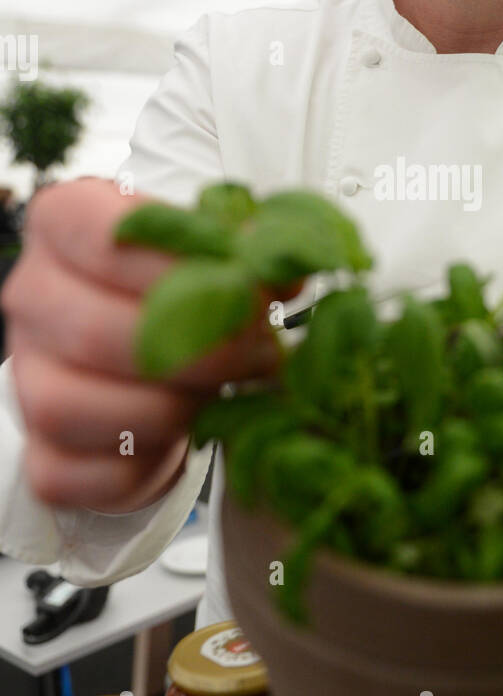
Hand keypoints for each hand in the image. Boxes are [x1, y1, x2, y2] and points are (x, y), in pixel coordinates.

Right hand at [2, 177, 302, 513]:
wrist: (160, 365)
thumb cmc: (185, 294)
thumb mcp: (221, 255)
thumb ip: (252, 253)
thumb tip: (280, 268)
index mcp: (66, 222)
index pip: (104, 236)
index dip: (184, 268)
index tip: (248, 291)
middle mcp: (33, 295)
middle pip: (94, 330)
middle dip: (197, 351)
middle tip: (262, 356)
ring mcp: (28, 377)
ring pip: (74, 406)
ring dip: (170, 410)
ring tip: (225, 396)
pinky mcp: (42, 453)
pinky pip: (73, 473)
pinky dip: (140, 469)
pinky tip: (185, 441)